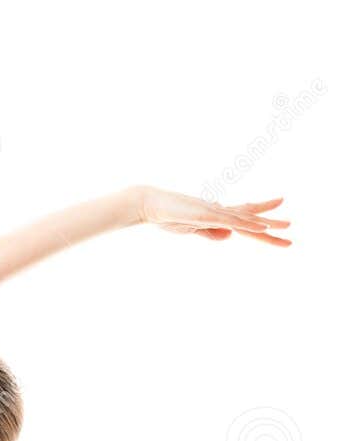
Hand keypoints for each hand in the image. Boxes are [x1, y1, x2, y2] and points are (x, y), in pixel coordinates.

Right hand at [137, 187, 291, 245]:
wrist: (150, 204)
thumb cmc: (167, 216)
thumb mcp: (191, 229)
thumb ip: (210, 232)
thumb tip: (229, 236)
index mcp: (214, 216)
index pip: (242, 219)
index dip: (258, 220)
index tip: (275, 223)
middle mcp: (217, 211)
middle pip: (248, 217)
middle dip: (270, 222)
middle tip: (290, 225)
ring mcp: (212, 211)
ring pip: (244, 218)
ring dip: (265, 223)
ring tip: (285, 226)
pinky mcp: (205, 214)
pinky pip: (231, 220)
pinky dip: (247, 223)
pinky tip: (261, 226)